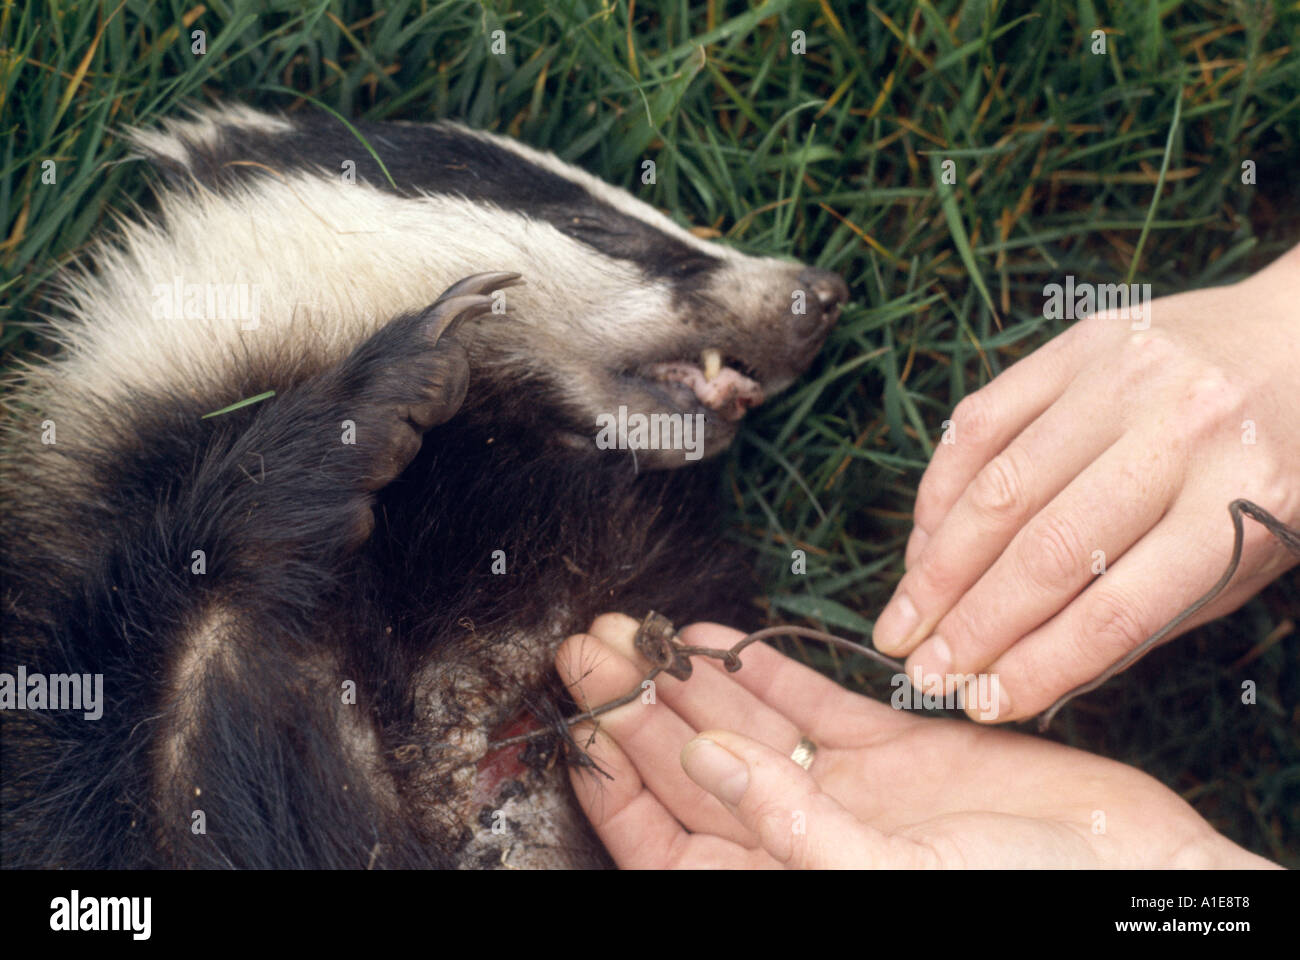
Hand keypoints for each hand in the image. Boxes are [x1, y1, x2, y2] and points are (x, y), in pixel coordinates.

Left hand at [555, 615, 1273, 868]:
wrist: (1138, 882)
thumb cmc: (1027, 905)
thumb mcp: (893, 879)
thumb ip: (791, 826)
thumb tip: (705, 761)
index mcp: (779, 886)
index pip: (664, 837)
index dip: (616, 775)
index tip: (578, 713)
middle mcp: (798, 840)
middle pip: (693, 769)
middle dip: (637, 705)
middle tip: (590, 643)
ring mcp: (844, 792)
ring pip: (744, 727)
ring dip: (690, 678)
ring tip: (638, 629)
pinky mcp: (894, 752)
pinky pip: (811, 705)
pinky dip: (767, 671)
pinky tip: (723, 638)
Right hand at [872, 244, 1299, 721]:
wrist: (1298, 340)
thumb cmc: (1272, 470)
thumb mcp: (1244, 558)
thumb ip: (1146, 613)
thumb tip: (1028, 672)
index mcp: (1241, 499)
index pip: (1118, 609)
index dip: (1037, 666)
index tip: (981, 703)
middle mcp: (1179, 432)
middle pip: (1048, 550)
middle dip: (971, 624)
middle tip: (921, 672)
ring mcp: (1121, 378)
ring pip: (1001, 488)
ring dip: (937, 568)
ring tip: (902, 622)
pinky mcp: (1074, 344)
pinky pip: (981, 422)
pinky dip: (940, 492)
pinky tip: (923, 545)